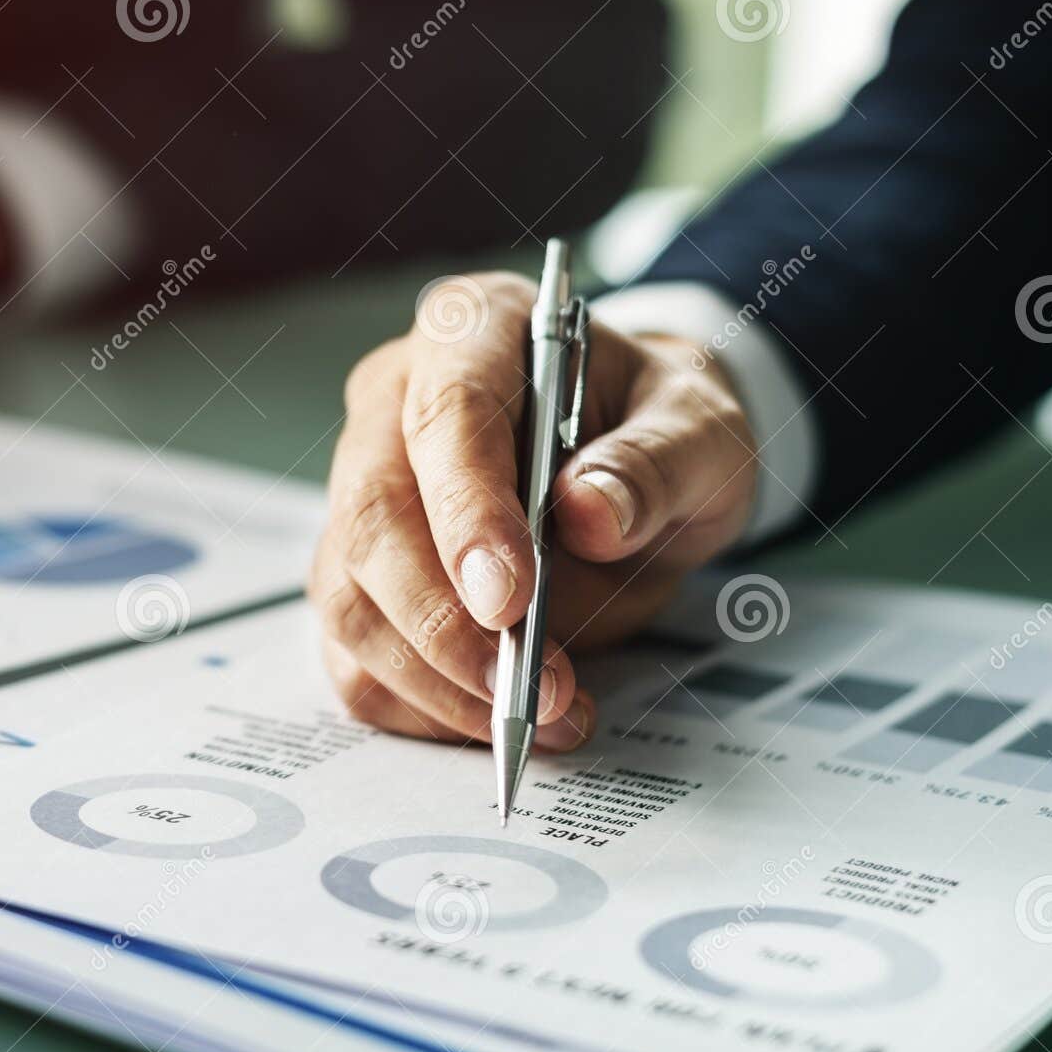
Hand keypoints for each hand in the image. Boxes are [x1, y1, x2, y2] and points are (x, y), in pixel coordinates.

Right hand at [310, 271, 757, 748]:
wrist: (645, 456)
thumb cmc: (659, 427)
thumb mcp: (702, 427)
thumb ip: (657, 461)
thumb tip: (589, 515)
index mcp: (471, 331)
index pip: (445, 416)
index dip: (466, 511)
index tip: (510, 599)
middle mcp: (394, 404)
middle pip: (370, 516)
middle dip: (442, 622)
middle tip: (531, 689)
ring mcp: (362, 491)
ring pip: (349, 597)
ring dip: (433, 678)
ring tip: (538, 714)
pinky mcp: (361, 574)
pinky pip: (355, 655)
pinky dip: (416, 705)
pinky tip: (490, 719)